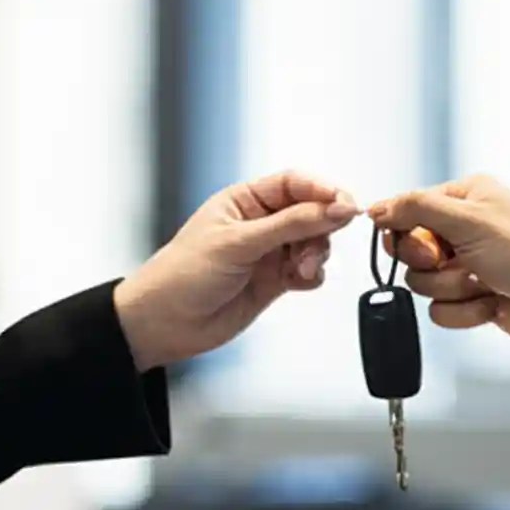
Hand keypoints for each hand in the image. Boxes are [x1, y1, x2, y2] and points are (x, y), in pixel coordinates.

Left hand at [113, 170, 359, 370]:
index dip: (323, 190)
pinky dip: (312, 276)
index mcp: (245, 200)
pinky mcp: (274, 280)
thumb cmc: (182, 275)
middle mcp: (259, 223)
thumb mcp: (239, 242)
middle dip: (323, 226)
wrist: (163, 325)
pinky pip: (309, 272)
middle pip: (311, 212)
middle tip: (326, 240)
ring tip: (303, 269)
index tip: (346, 204)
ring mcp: (268, 252)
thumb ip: (291, 225)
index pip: (295, 183)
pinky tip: (300, 281)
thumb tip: (334, 207)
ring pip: (314, 243)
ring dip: (317, 254)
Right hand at [367, 174, 509, 342]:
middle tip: (460, 263)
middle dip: (433, 266)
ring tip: (484, 283)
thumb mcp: (467, 220)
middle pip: (410, 251)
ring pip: (423, 284)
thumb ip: (415, 208)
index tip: (426, 245)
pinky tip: (491, 302)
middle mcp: (464, 228)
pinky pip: (440, 310)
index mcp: (465, 197)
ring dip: (452, 289)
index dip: (407, 234)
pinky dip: (465, 311)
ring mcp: (467, 264)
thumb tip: (376, 207)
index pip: (408, 212)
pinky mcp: (472, 296)